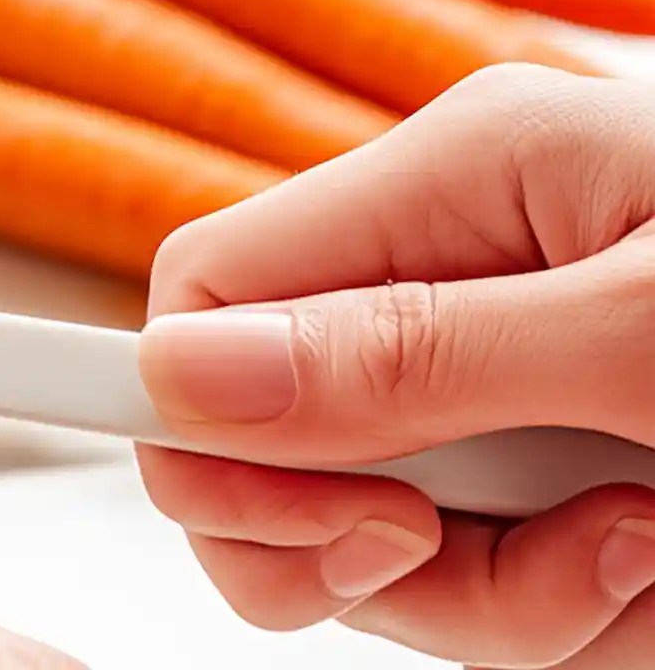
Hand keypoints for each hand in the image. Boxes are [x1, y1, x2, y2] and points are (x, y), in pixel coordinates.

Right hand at [137, 63, 654, 668]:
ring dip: (491, 594)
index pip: (210, 292)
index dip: (186, 408)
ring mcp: (500, 384)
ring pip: (371, 534)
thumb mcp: (654, 335)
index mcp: (465, 181)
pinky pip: (481, 582)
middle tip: (447, 552)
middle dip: (348, 539)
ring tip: (642, 556)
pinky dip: (560, 612)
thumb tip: (186, 373)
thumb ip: (411, 356)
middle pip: (271, 436)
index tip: (233, 507)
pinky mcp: (551, 472)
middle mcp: (462, 277)